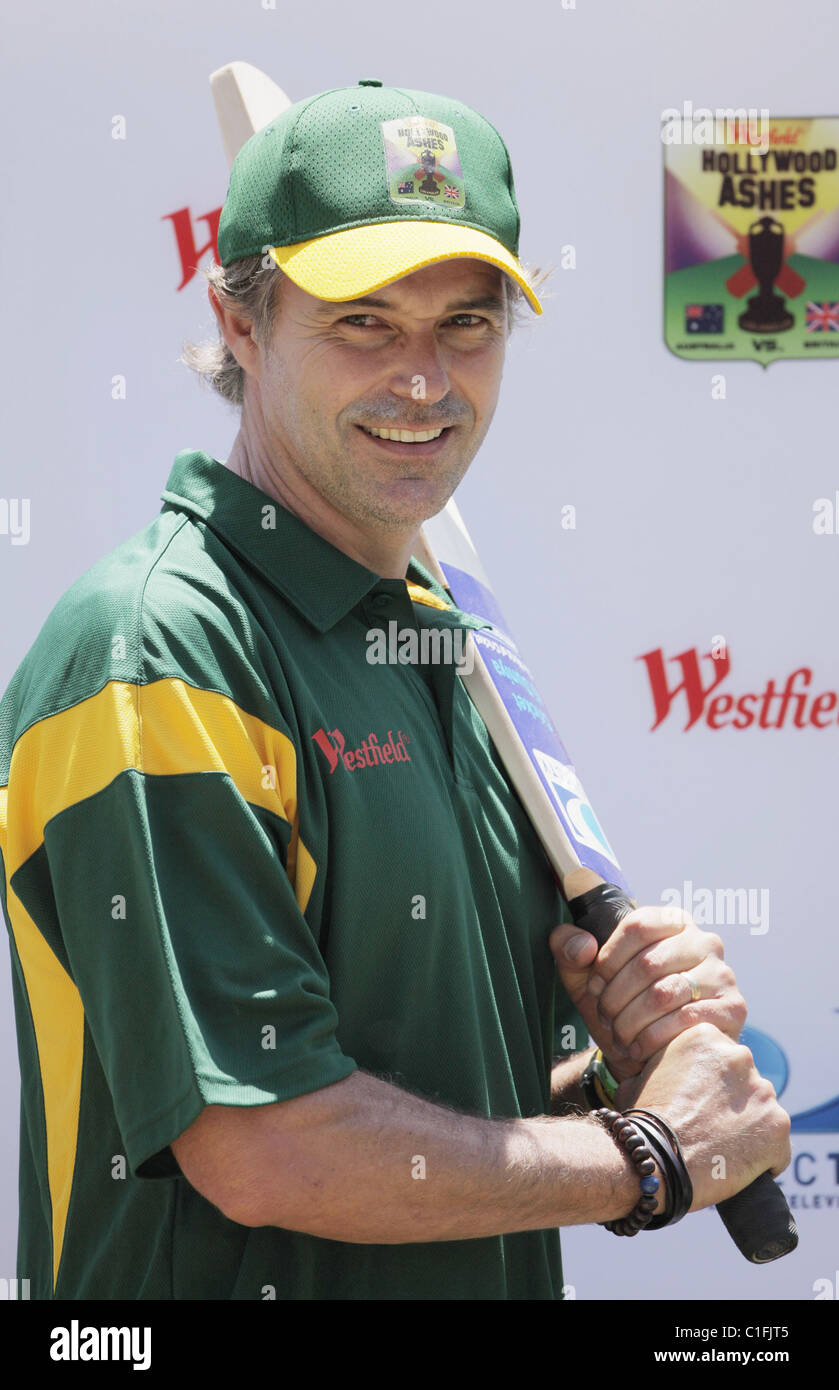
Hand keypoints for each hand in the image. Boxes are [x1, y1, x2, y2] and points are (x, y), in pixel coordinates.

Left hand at [549, 906, 746, 1080]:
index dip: (608, 958)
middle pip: (648, 963)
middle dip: (616, 997)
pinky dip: (653, 1038)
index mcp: (671, 921)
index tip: (594, 985)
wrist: (652, 1055)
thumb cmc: (621, 1007)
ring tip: (619, 1035)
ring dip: (631, 1021)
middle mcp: (704, 941)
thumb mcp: (586, 978)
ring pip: (664, 994)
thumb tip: (581, 945)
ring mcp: (722, 973)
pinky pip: (686, 1019)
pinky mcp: (733, 1008)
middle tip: (604, 1017)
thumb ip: (569, 950)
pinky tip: (640, 1048)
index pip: (637, 925)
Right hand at [615, 1023, 790, 1211]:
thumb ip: (667, 1066)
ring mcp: (762, 1091)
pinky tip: (741, 1167)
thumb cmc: (643, 1121)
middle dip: (732, 1103)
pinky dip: (764, 1157)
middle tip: (710, 1127)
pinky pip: (778, 1145)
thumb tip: (668, 1074)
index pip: (722, 1059)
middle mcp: (740, 1055)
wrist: (655, 1160)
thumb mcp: (644, 1075)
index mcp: (707, 1037)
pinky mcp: (778, 1125)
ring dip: (748, 1128)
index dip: (710, 1084)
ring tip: (722, 1150)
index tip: (699, 1104)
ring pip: (762, 1111)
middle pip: (744, 1082)